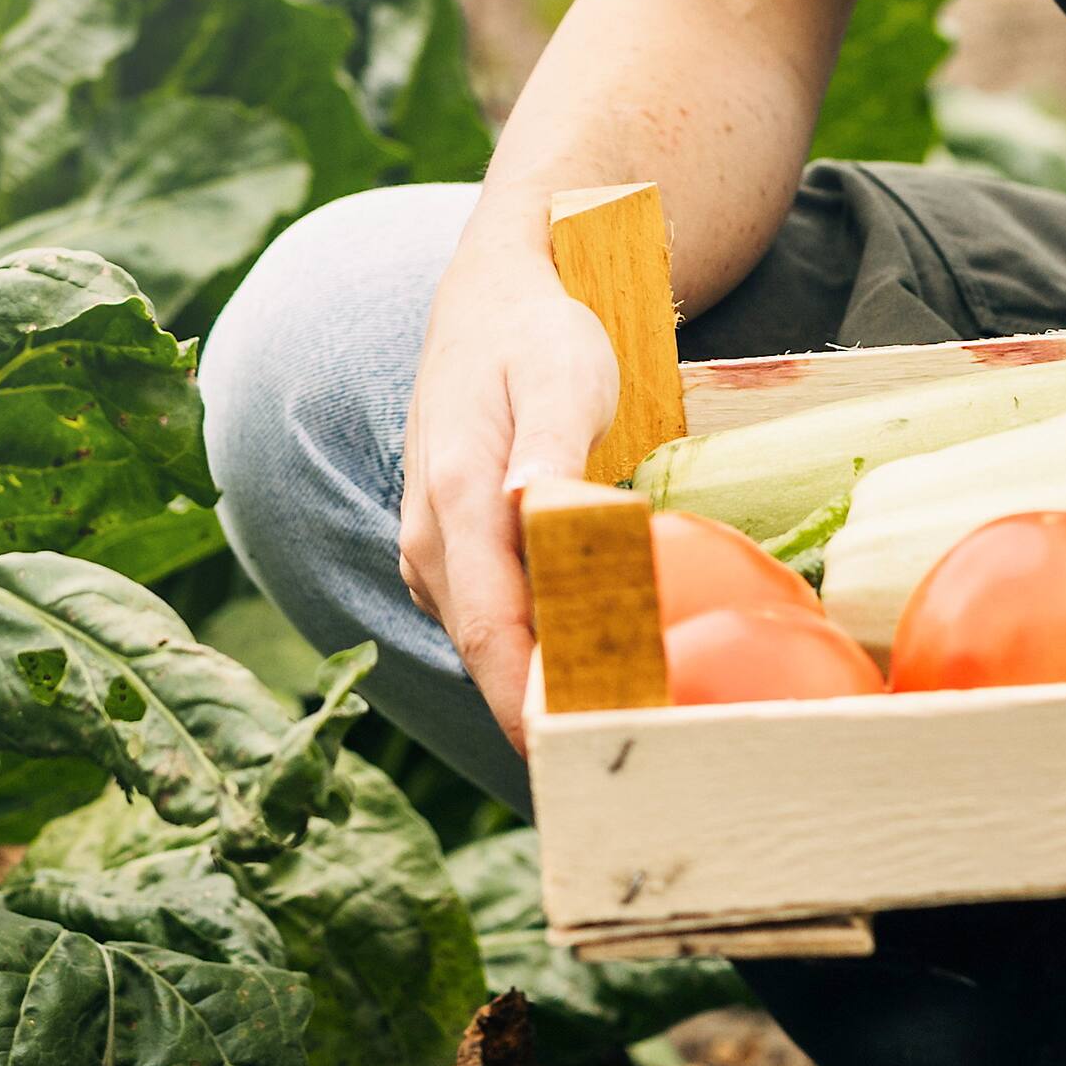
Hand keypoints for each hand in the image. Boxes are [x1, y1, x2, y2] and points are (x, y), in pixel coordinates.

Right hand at [395, 213, 633, 748]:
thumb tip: (533, 510)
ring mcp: (434, 555)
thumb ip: (551, 447)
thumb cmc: (536, 336)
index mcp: (456, 500)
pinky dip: (535, 657)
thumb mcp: (563, 373)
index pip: (493, 630)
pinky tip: (594, 675)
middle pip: (490, 655)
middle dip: (550, 717)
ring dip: (544, 693)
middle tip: (634, 761)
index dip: (535, 705)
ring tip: (627, 732)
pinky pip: (492, 625)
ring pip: (488, 647)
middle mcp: (431, 540)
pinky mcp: (450, 561)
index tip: (591, 755)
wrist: (489, 305)